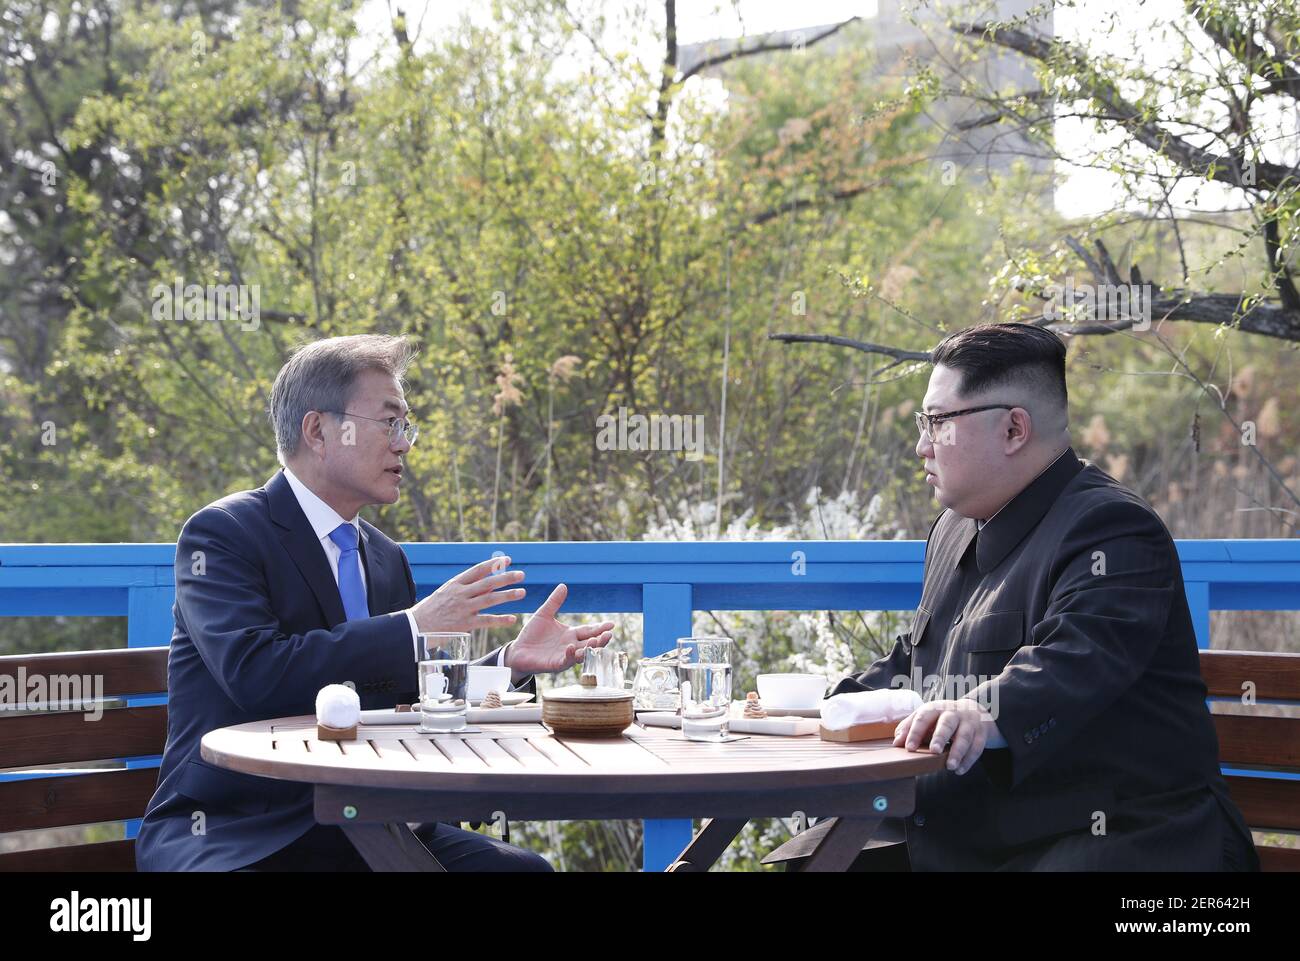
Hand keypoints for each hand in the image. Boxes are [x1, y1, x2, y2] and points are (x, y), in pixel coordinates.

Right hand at [410, 556, 525, 632]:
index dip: (493, 564)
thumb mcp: (444, 595)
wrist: (414, 628)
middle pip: (488, 583)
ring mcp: (463, 608)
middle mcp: (460, 594)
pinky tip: (512, 619)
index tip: (507, 560)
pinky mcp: (464, 624)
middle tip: (521, 574)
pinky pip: (486, 621)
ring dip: (508, 595)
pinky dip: (500, 620)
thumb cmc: (428, 612)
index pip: (477, 570)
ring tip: (522, 593)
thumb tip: (483, 585)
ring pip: (490, 599)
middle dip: (506, 577)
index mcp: (454, 584)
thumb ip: (463, 590)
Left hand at [504, 583, 614, 673]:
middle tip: (609, 634)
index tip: (611, 624)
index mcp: (570, 634)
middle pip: (590, 643)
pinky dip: (571, 655)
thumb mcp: (543, 614)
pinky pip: (566, 661)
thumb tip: (564, 585)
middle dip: (601, 640)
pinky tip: (572, 647)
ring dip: (590, 649)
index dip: (600, 628)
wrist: (517, 650)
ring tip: (597, 641)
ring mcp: (564, 656)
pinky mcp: (555, 664)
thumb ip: (554, 602)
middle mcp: (571, 646)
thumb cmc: (531, 634)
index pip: (589, 630)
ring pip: (582, 654)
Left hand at [893, 698, 991, 774]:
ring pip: (964, 737)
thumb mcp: (926, 717)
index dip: (915, 732)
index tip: (908, 747)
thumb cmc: (942, 717)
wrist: (974, 711)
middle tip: (934, 751)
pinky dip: (969, 760)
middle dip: (940, 737)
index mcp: (935, 708)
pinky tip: (960, 770)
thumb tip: (896, 743)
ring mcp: (968, 723)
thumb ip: (910, 727)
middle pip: (947, 724)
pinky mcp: (980, 734)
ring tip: (950, 766)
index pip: (924, 717)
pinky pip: (977, 747)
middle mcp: (953, 713)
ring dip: (957, 752)